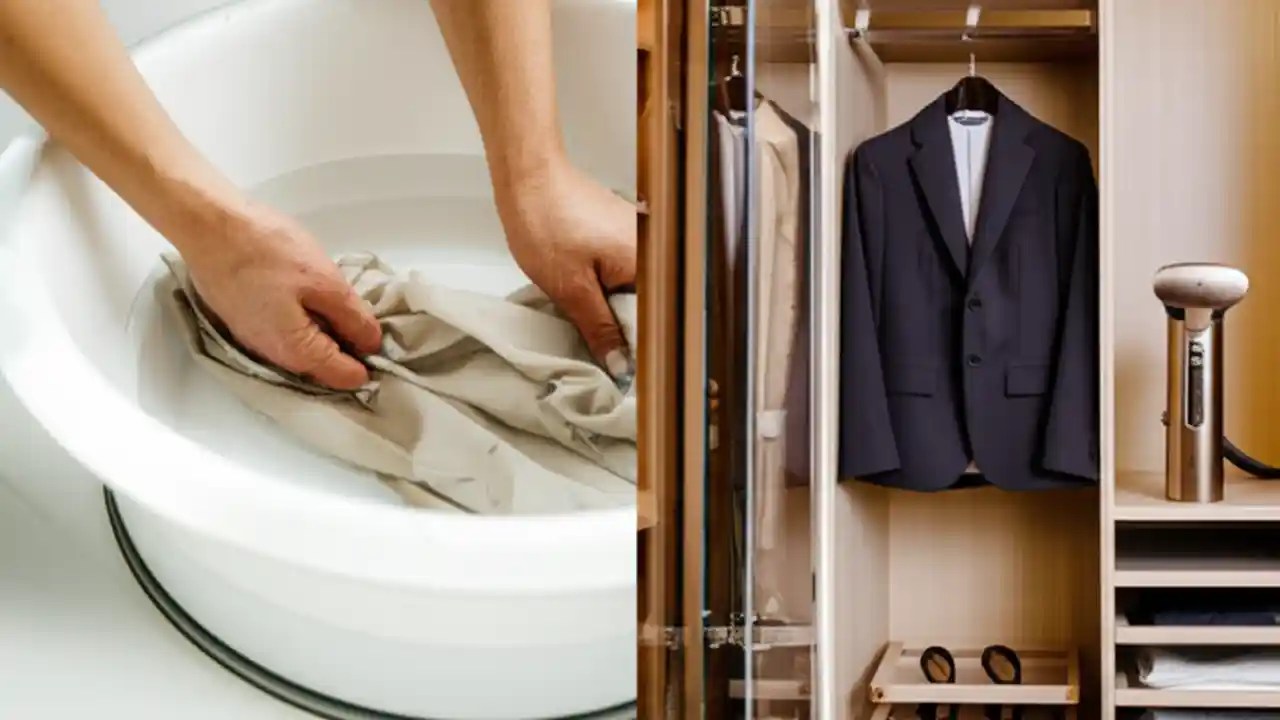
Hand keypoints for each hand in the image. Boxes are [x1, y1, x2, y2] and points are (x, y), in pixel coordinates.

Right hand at [178, 205, 382, 389]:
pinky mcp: (246, 320)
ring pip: (303, 349)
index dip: (369, 363)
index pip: (343, 376)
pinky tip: (314, 299)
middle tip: (368, 320)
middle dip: (348, 350)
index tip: (387, 342)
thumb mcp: (324, 282)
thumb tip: (371, 344)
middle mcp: (273, 356)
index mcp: (296, 352)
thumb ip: (351, 317)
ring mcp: (255, 339)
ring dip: (327, 334)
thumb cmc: (266, 250)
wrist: (208, 225)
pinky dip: (305, 323)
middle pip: (322, 366)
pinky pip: (285, 334)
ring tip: (345, 307)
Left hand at [498, 161, 636, 379]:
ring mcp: (644, 238)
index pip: (659, 320)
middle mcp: (657, 249)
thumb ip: (601, 329)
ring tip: (598, 333)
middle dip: (629, 331)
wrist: (529, 176)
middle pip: (652, 305)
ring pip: (639, 291)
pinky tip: (593, 302)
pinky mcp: (626, 232)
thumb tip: (622, 367)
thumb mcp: (572, 290)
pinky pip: (629, 273)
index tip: (622, 373)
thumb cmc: (547, 227)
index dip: (640, 348)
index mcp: (650, 262)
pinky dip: (612, 290)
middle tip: (606, 357)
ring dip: (618, 312)